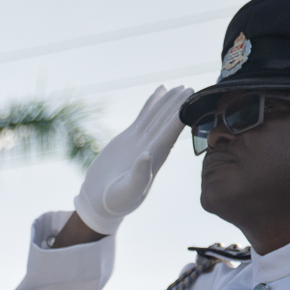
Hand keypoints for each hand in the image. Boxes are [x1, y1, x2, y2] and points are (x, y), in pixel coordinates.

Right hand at [72, 84, 192, 234]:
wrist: (99, 202)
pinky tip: (161, 90)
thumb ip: (138, 176)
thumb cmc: (115, 202)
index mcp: (154, 159)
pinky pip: (144, 116)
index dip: (180, 116)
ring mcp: (141, 140)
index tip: (190, 100)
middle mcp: (151, 147)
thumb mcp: (126, 192)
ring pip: (157, 116)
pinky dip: (152, 103)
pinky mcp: (130, 138)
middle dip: (178, 105)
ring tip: (179, 86)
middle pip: (167, 121)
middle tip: (189, 87)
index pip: (170, 133)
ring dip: (168, 101)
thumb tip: (147, 155)